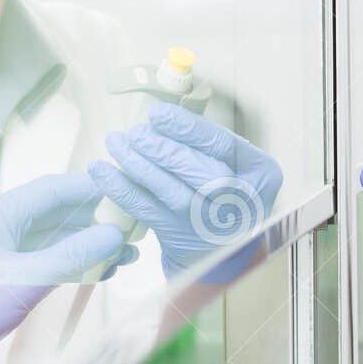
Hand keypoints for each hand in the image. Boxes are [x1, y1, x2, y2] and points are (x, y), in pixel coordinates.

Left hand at [0, 173, 133, 363]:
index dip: (93, 189)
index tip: (128, 190)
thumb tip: (113, 234)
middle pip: (57, 213)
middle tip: (137, 228)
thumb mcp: (23, 282)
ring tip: (128, 255)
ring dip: (88, 245)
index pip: (54, 190)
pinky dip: (71, 264)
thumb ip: (71, 256)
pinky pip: (43, 261)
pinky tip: (98, 272)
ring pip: (53, 240)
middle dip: (97, 220)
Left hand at [88, 104, 283, 277]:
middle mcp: (241, 202)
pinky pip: (147, 210)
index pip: (222, 145)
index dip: (188, 129)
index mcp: (260, 174)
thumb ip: (206, 144)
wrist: (222, 249)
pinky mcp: (179, 237)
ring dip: (139, 165)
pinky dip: (122, 189)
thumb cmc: (226, 196)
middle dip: (163, 149)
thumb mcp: (235, 166)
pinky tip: (102, 171)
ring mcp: (210, 223)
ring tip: (116, 144)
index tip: (159, 114)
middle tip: (135, 133)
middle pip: (200, 171)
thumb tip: (158, 118)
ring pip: (172, 190)